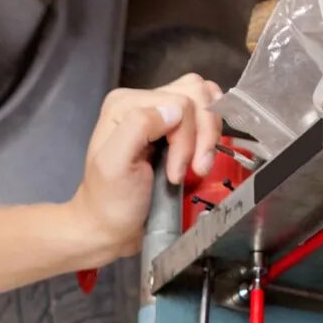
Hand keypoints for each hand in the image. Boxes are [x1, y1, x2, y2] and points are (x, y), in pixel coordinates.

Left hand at [63, 73, 225, 260]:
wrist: (112, 227)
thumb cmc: (111, 201)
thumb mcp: (114, 163)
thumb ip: (139, 126)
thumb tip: (177, 108)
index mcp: (125, 103)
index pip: (179, 101)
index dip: (186, 140)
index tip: (175, 175)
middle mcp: (144, 101)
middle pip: (196, 95)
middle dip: (202, 136)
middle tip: (194, 171)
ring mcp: (161, 113)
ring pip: (206, 101)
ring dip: (209, 137)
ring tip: (198, 169)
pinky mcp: (176, 128)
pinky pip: (206, 114)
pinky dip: (212, 133)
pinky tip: (204, 155)